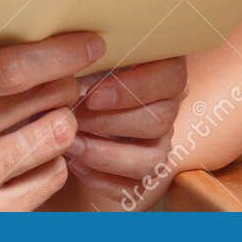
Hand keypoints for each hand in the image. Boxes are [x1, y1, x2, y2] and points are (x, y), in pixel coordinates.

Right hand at [0, 32, 105, 211]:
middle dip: (64, 84)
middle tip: (59, 82)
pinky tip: (34, 152)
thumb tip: (42, 33)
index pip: (15, 68)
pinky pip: (52, 176)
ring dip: (61, 121)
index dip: (63, 53)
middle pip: (47, 99)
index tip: (92, 44)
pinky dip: (52, 159)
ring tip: (47, 116)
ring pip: (57, 137)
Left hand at [63, 55, 187, 209]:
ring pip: (152, 158)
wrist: (71, 112)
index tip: (93, 96)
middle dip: (111, 123)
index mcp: (163, 70)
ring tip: (71, 145)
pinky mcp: (145, 179)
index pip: (171, 77)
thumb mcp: (87, 59)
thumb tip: (70, 52)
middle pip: (161, 119)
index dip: (134, 88)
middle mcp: (168, 108)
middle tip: (74, 120)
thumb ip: (86, 54)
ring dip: (106, 153)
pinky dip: (102, 179)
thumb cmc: (79, 77)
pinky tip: (75, 164)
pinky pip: (135, 188)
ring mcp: (160, 145)